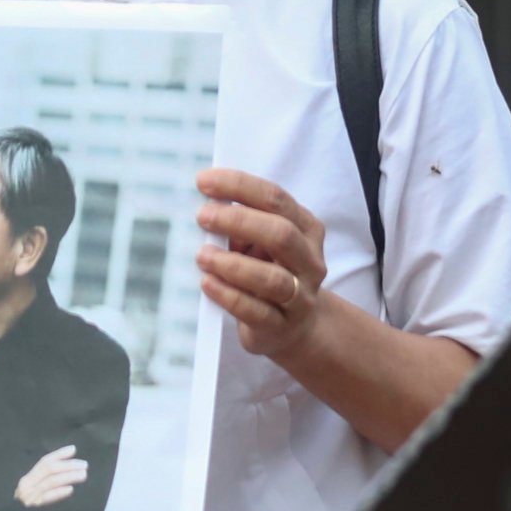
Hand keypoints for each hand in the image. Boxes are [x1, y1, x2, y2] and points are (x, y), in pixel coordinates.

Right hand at [14, 445, 86, 508]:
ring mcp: (31, 496)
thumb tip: (71, 450)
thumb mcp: (36, 487)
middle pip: (49, 470)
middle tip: (84, 465)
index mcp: (28, 478)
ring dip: (68, 477)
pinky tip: (70, 489)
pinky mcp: (36, 508)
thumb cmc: (30, 502)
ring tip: (83, 475)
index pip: (44, 462)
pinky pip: (48, 498)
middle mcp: (27, 484)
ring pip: (51, 482)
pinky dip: (59, 493)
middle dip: (68, 466)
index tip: (73, 450)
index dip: (59, 454)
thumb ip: (49, 473)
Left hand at [196, 169, 328, 360]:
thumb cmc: (267, 272)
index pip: (276, 199)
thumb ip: (240, 224)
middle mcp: (309, 261)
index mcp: (305, 229)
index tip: (203, 182)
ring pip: (274, 279)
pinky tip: (207, 284)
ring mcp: (300, 296)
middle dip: (239, 221)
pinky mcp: (282, 326)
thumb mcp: (259, 243)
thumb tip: (204, 206)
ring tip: (202, 256)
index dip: (240, 187)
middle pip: (282, 234)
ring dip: (234, 265)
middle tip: (202, 216)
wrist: (294, 328)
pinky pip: (257, 312)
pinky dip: (229, 296)